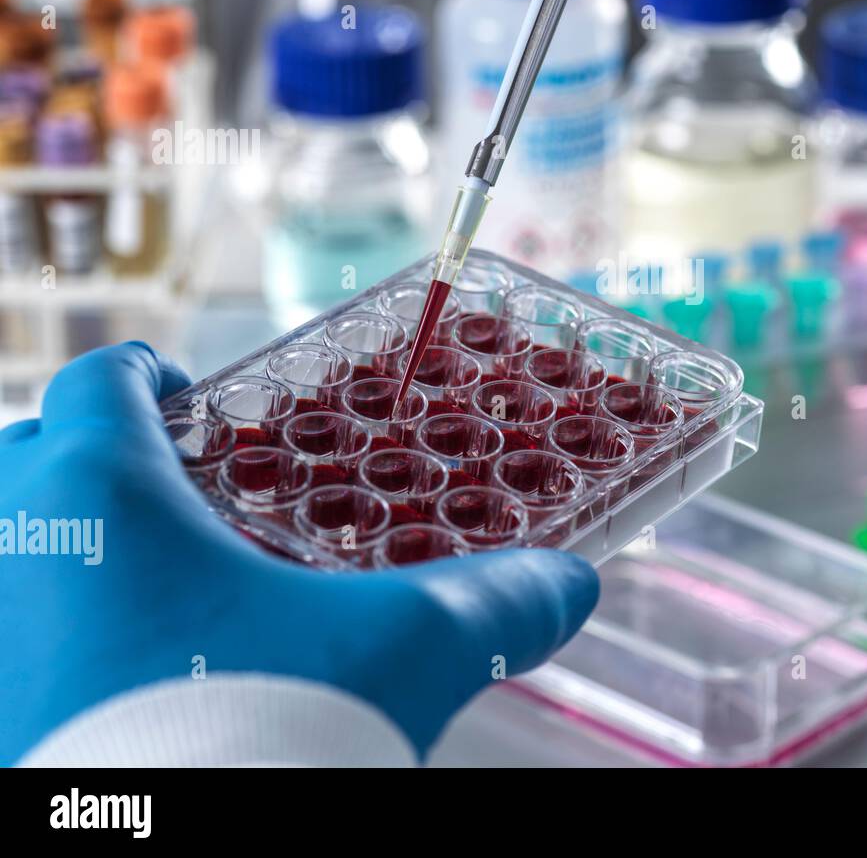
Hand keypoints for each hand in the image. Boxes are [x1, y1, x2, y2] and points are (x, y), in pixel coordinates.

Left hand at [0, 342, 598, 764]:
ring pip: (17, 555)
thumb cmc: (248, 738)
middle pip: (28, 458)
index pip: (96, 380)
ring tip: (164, 591)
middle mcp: (18, 557)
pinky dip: (60, 640)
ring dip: (73, 553)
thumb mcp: (400, 652)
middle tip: (172, 488)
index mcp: (99, 496)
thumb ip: (495, 605)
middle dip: (92, 456)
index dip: (144, 372)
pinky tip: (142, 686)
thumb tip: (568, 586)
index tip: (187, 390)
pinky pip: (18, 644)